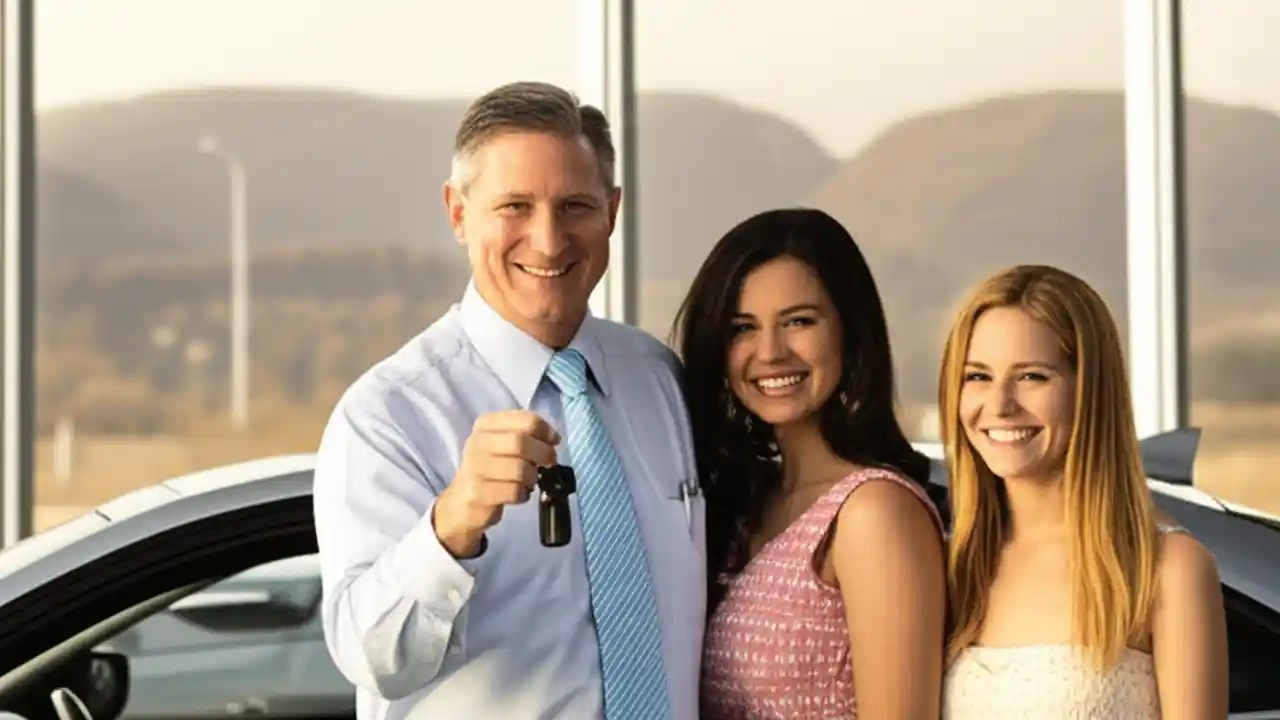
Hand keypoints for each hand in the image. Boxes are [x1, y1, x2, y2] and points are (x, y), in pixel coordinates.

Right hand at [433, 410, 559, 557]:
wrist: (460, 503)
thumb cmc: (489, 469)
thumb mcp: (501, 444)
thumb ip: (525, 435)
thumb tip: (553, 439)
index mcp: (486, 424)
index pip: (526, 419)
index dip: (546, 430)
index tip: (553, 441)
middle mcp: (477, 442)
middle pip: (521, 442)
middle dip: (543, 453)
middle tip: (549, 463)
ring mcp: (475, 469)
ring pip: (520, 469)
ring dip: (532, 477)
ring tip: (528, 481)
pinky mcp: (478, 493)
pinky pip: (514, 492)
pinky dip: (523, 494)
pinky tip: (518, 494)